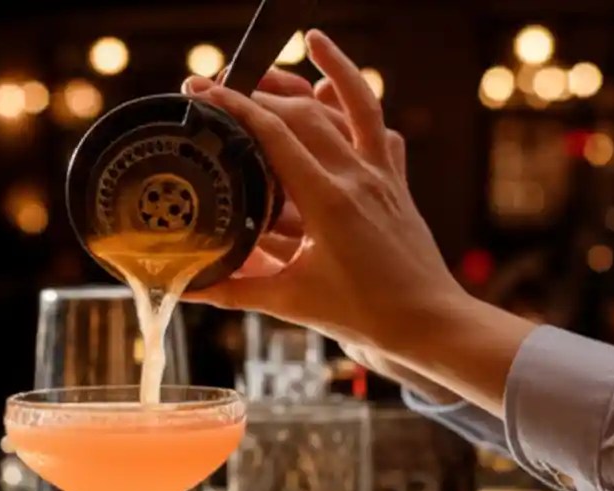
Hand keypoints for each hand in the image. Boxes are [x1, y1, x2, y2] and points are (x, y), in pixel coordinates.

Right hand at [181, 29, 467, 354]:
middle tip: (222, 84)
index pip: (274, 135)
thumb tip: (185, 285)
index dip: (234, 107)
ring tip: (308, 43)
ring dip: (333, 69)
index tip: (202, 92)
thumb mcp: (291, 302)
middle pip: (305, 112)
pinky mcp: (396, 184)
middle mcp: (358, 178)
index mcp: (329, 202)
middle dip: (260, 90)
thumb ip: (234, 289)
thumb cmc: (366, 316)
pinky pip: (382, 132)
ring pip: (356, 105)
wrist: (429, 325)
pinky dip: (364, 110)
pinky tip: (345, 99)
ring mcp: (382, 176)